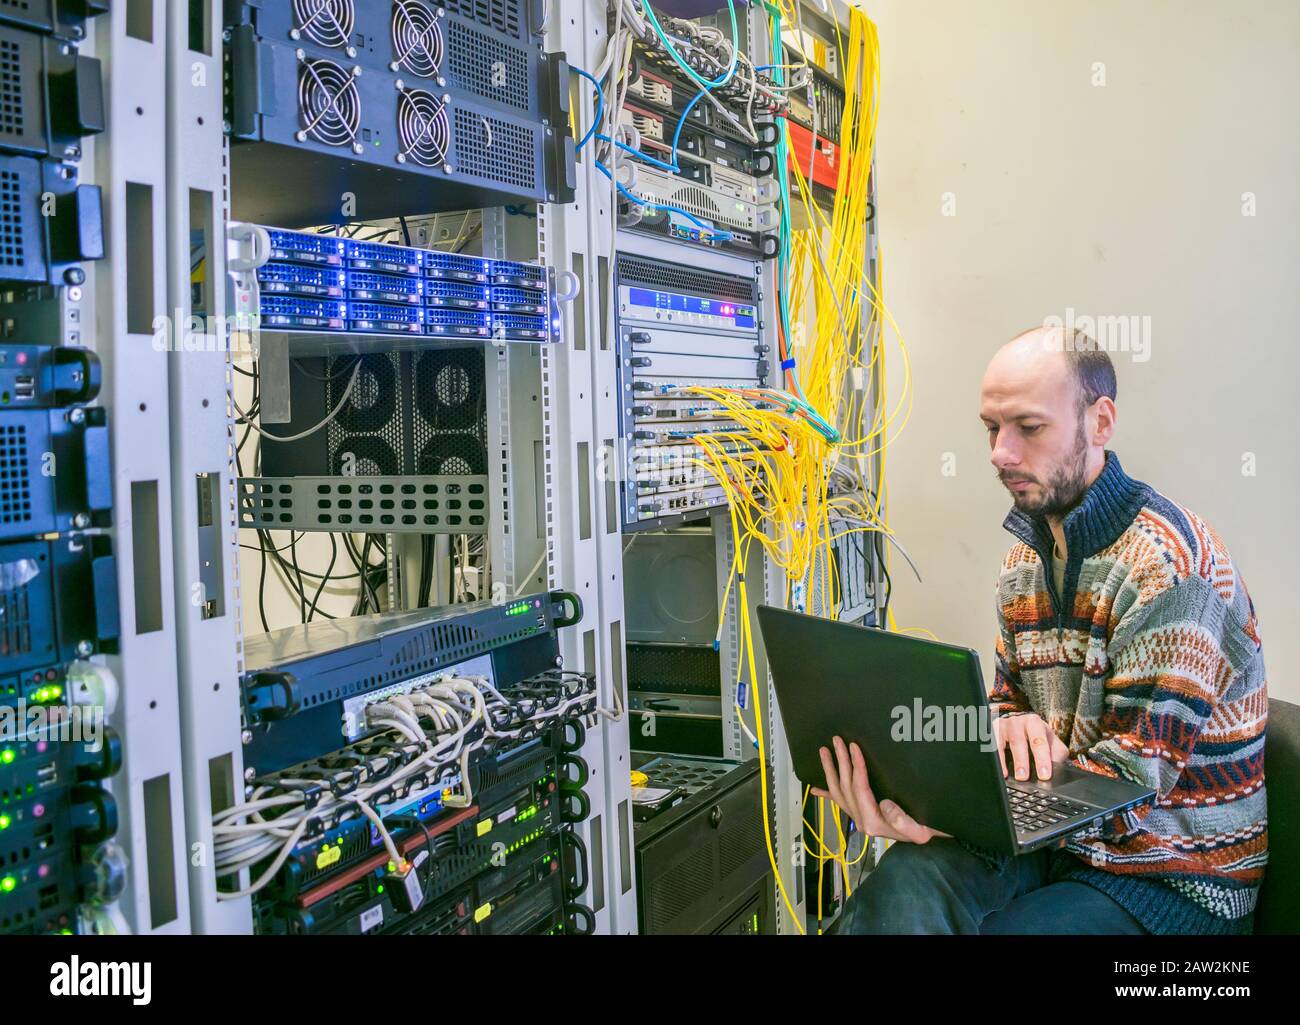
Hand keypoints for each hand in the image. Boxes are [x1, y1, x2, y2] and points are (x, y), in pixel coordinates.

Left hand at [810, 736, 945, 843]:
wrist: (925, 842)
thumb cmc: (925, 832)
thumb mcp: (920, 830)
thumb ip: (903, 821)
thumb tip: (884, 804)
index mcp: (873, 821)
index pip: (859, 788)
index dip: (856, 766)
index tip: (853, 747)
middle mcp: (862, 821)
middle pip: (845, 787)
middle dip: (840, 762)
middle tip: (836, 741)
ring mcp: (859, 819)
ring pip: (838, 792)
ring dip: (830, 771)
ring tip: (824, 752)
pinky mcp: (861, 817)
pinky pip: (840, 804)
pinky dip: (827, 795)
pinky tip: (816, 789)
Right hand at [994, 713, 1068, 781]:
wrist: (1020, 722)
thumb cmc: (1037, 735)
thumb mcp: (1051, 742)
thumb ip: (1056, 755)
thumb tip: (1057, 772)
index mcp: (1035, 723)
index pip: (1039, 741)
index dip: (1042, 759)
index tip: (1044, 775)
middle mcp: (1018, 722)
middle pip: (1019, 741)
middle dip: (1022, 761)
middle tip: (1024, 777)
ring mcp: (1003, 726)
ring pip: (1002, 743)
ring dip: (1004, 760)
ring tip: (1009, 776)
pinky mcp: (992, 731)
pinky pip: (991, 746)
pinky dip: (996, 759)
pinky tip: (1000, 770)